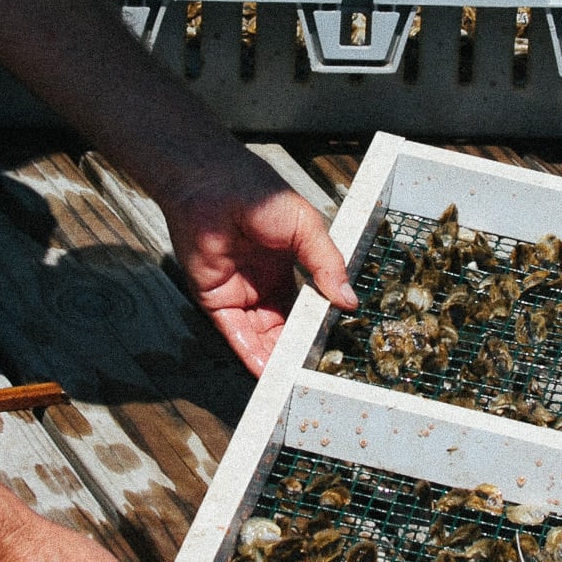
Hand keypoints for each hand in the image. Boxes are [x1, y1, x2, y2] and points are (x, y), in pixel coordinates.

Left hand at [163, 158, 357, 374]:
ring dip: (276, 357)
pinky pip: (235, 333)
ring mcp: (238, 293)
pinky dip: (250, 353)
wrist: (212, 184)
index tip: (336, 343)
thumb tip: (349, 300)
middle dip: (297, 348)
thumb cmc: (258, 193)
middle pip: (283, 326)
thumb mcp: (306, 227)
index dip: (318, 325)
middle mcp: (262, 284)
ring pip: (261, 335)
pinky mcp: (215, 300)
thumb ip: (327, 263)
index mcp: (286, 266)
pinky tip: (267, 370)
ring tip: (295, 378)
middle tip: (316, 369)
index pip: (305, 306)